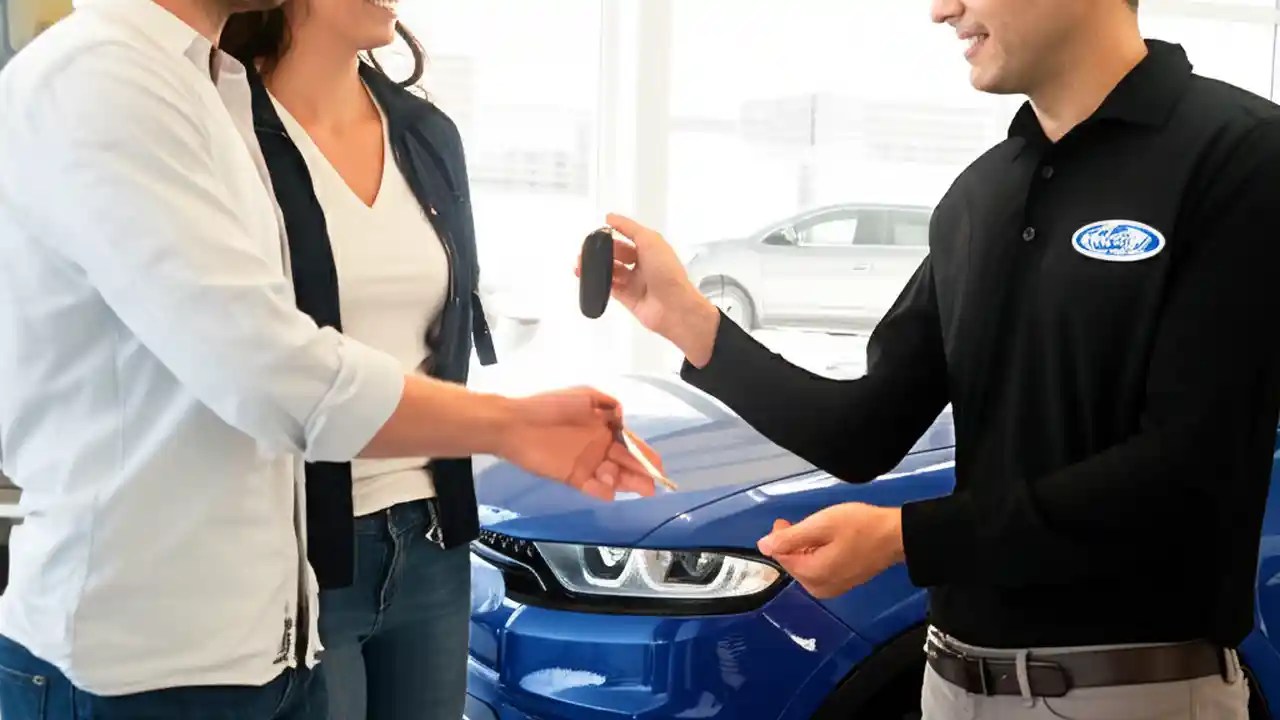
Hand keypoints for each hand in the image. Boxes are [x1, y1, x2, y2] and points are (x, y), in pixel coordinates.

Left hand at [497, 387, 659, 500]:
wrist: (517, 423)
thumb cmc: (550, 406)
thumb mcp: (584, 394)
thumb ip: (607, 403)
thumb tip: (623, 416)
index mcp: (603, 427)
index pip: (630, 444)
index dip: (645, 455)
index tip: (659, 467)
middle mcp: (598, 447)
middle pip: (625, 463)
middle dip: (642, 474)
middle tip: (655, 484)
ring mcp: (586, 463)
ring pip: (613, 477)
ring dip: (625, 482)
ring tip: (638, 487)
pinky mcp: (572, 477)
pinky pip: (593, 487)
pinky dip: (603, 490)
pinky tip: (610, 491)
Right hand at [576, 214, 720, 366]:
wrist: (673, 306)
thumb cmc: (667, 272)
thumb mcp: (650, 240)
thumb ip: (629, 227)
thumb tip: (610, 218)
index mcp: (651, 249)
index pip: (629, 237)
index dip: (613, 234)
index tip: (597, 232)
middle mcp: (644, 265)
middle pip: (617, 254)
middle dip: (601, 251)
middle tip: (586, 250)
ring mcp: (636, 282)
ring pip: (611, 271)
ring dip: (597, 267)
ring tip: (581, 264)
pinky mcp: (628, 298)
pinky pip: (610, 288)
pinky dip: (599, 283)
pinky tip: (589, 278)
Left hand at [757, 503, 904, 598]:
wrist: (896, 537)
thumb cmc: (860, 526)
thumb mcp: (822, 525)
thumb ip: (790, 537)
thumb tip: (762, 546)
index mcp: (812, 574)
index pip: (781, 558)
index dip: (778, 538)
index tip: (783, 521)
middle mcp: (819, 588)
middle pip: (792, 564)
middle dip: (789, 544)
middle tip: (793, 522)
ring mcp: (831, 589)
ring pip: (804, 567)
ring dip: (802, 548)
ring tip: (810, 529)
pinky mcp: (841, 585)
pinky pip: (818, 571)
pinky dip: (815, 556)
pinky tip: (823, 542)